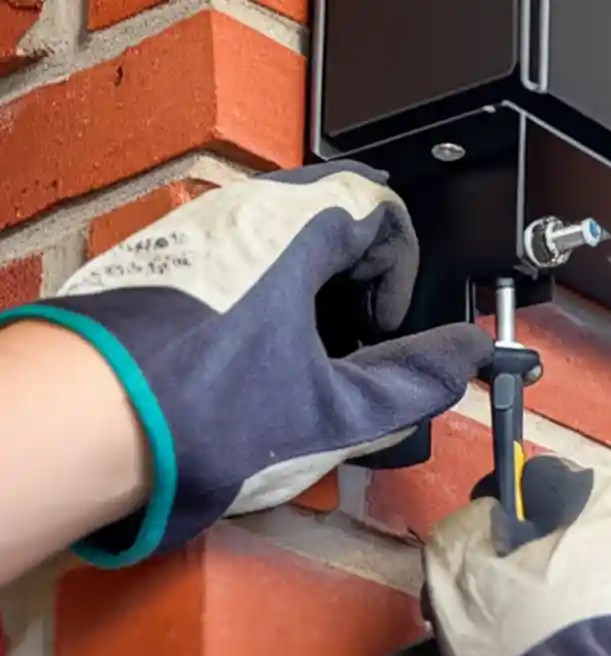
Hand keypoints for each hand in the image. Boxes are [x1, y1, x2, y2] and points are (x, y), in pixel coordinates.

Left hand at [1, 160, 491, 568]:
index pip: (382, 208)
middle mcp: (243, 211)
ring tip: (307, 362)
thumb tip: (465, 356)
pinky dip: (268, 296)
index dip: (404, 272)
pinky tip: (252, 363)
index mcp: (296, 228)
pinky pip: (238, 255)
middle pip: (333, 212)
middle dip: (361, 279)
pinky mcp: (161, 261)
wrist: (80, 426)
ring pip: (284, 234)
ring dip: (315, 289)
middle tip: (357, 342)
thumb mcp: (335, 409)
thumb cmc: (204, 410)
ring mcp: (195, 232)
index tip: (389, 330)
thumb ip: (415, 381)